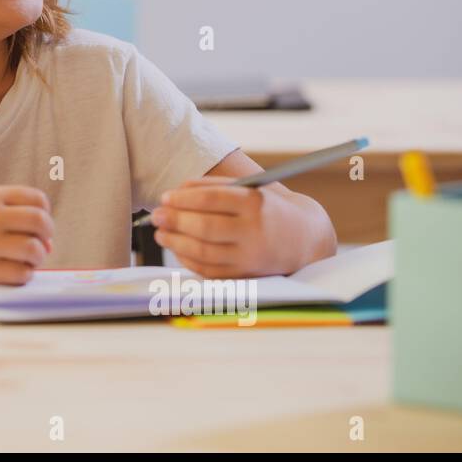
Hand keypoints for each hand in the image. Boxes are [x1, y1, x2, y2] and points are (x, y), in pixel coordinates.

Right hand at [0, 186, 53, 284]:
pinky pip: (20, 274)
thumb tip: (49, 243)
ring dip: (38, 257)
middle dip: (47, 235)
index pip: (37, 199)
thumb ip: (12, 215)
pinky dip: (24, 274)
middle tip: (40, 244)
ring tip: (28, 260)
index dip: (45, 213)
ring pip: (34, 250)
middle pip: (40, 222)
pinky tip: (15, 272)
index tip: (37, 225)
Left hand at [149, 176, 302, 277]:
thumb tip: (176, 191)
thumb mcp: (249, 188)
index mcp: (255, 203)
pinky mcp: (246, 275)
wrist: (305, 238)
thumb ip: (212, 186)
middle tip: (156, 216)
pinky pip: (209, 271)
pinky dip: (188, 260)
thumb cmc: (268, 208)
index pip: (211, 199)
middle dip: (174, 221)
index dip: (182, 198)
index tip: (164, 197)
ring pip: (204, 252)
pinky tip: (177, 249)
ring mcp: (250, 256)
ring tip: (161, 233)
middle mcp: (254, 231)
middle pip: (205, 227)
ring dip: (175, 242)